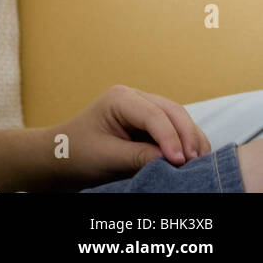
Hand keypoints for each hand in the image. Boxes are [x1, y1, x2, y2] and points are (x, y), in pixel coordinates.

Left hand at [51, 84, 211, 188]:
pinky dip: (187, 143)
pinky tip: (192, 160)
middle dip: (187, 136)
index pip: (153, 115)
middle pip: (172, 112)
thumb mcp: (109, 157)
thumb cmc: (79, 153)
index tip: (179, 161)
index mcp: (119, 98)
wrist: (64, 157)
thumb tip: (175, 161)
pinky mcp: (151, 125)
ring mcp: (145, 109)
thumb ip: (141, 157)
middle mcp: (135, 98)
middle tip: (195, 163)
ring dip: (191, 139)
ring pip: (179, 119)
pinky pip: (176, 130)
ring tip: (198, 164)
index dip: (170, 138)